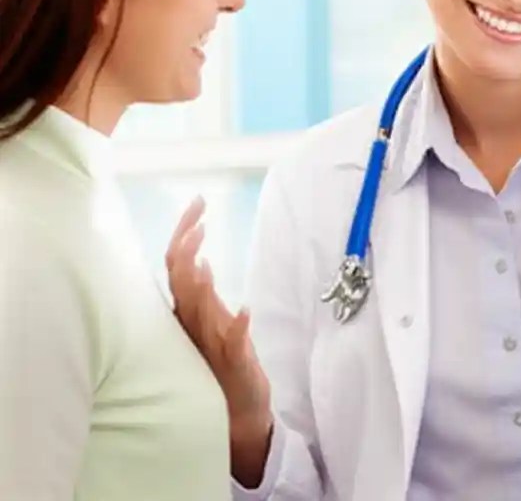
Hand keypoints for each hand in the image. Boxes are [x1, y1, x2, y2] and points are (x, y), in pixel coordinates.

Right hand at [166, 197, 273, 485]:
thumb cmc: (223, 367)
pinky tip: (244, 311)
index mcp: (188, 312)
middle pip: (181, 279)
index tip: (198, 201)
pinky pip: (234, 344)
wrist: (239, 416)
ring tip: (205, 258)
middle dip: (186, 246)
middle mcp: (193, 325)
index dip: (185, 232)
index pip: (178, 264)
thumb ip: (202, 294)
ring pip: (198, 310)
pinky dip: (238, 326)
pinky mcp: (235, 364)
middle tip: (199, 217)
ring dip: (200, 285)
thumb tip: (195, 257)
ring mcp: (211, 344)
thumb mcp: (213, 324)